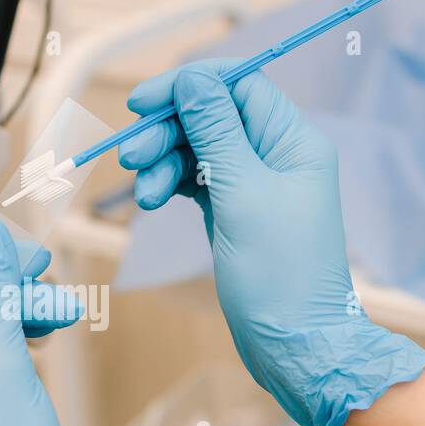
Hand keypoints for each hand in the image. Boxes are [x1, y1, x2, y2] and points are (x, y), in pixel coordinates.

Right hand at [118, 58, 424, 425]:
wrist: (296, 346)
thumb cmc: (280, 273)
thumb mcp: (243, 194)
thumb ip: (216, 131)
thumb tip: (192, 79)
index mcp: (294, 142)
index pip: (237, 88)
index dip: (188, 87)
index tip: (140, 103)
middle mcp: (277, 156)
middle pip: (211, 118)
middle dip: (167, 132)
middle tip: (128, 157)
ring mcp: (255, 186)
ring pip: (198, 151)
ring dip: (163, 164)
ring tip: (143, 197)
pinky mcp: (235, 213)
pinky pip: (196, 182)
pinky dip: (171, 185)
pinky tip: (152, 200)